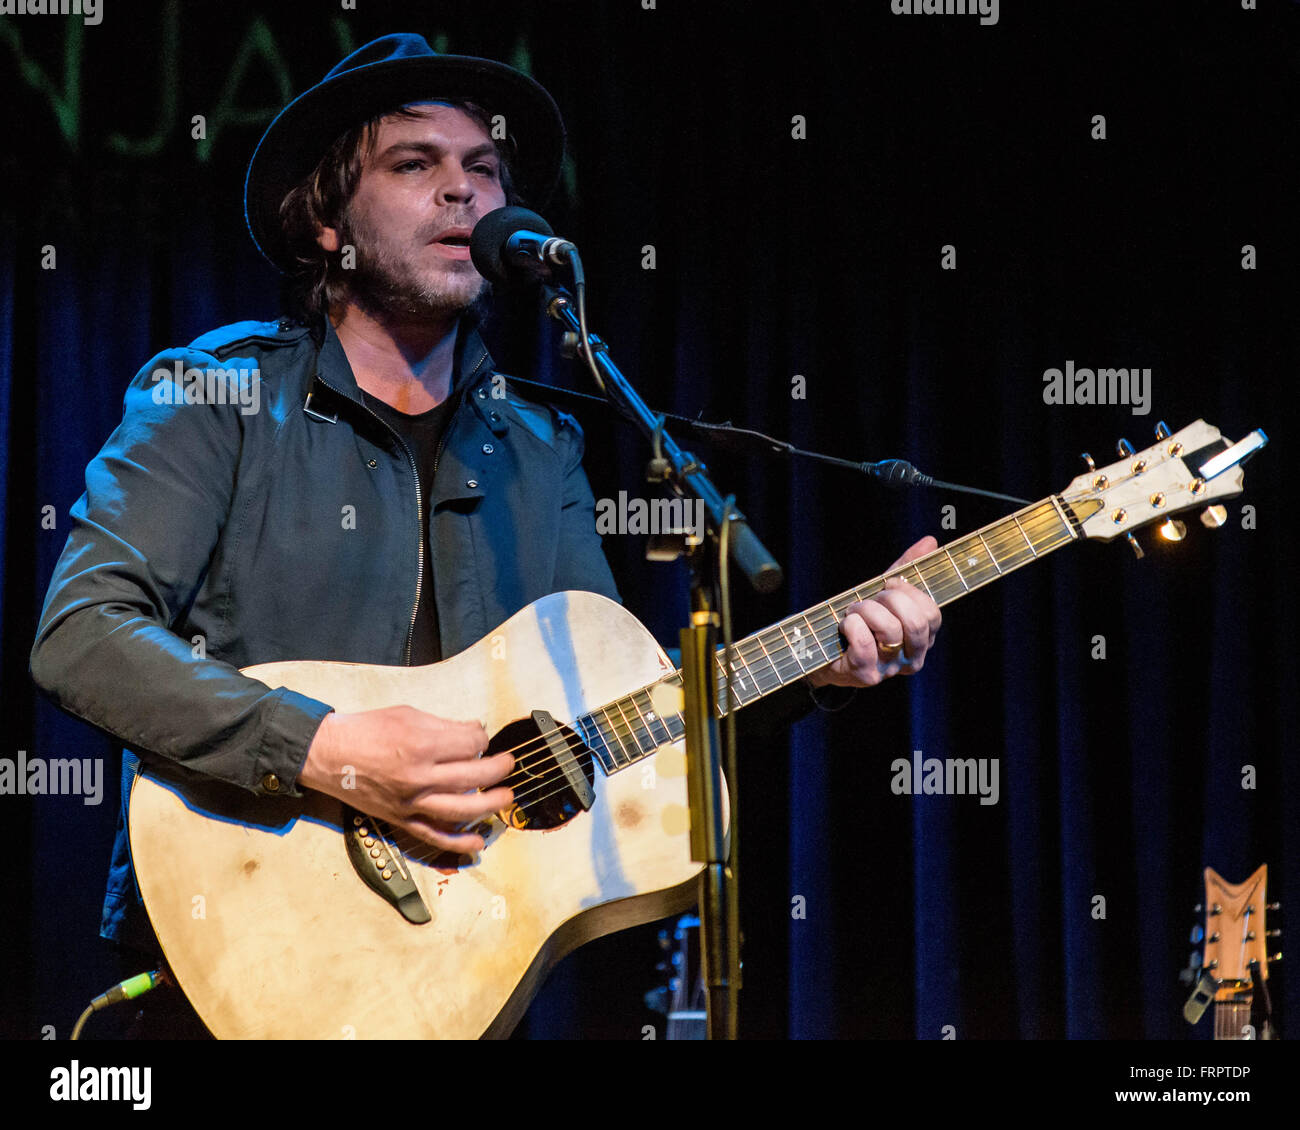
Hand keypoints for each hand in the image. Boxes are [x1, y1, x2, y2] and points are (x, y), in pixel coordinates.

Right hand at [299, 705, 510, 853]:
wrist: (328, 755)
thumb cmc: (366, 730)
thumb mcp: (407, 715)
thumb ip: (445, 725)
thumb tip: (475, 731)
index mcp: (420, 744)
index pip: (470, 744)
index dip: (482, 739)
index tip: (481, 738)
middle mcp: (418, 777)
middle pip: (474, 776)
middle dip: (498, 768)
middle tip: (508, 764)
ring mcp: (410, 802)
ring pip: (461, 809)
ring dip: (490, 804)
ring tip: (506, 797)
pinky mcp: (401, 819)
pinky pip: (434, 836)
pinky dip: (458, 842)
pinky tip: (478, 841)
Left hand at [806, 535, 941, 688]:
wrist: (822, 648)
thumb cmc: (860, 619)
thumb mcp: (884, 592)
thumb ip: (907, 568)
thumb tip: (929, 541)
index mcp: (923, 638)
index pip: (932, 614)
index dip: (910, 592)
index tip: (890, 584)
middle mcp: (912, 657)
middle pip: (916, 621)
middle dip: (889, 600)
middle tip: (870, 599)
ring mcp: (890, 669)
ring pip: (890, 630)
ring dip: (866, 610)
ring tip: (853, 611)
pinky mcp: (866, 674)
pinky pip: (863, 643)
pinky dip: (851, 626)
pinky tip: (844, 625)